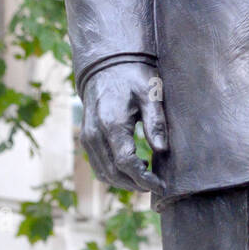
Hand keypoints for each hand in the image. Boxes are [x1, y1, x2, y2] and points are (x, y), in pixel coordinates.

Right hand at [80, 62, 167, 200]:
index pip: (126, 163)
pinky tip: (131, 170)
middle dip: (135, 184)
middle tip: (156, 185)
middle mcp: (95, 134)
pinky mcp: (86, 138)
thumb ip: (156, 122)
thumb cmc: (132, 77)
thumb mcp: (150, 93)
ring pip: (104, 173)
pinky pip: (97, 165)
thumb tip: (162, 151)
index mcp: (112, 124)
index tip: (161, 185)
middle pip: (114, 173)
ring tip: (145, 179)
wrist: (105, 65)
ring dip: (124, 182)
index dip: (144, 179)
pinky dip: (113, 174)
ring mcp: (87, 138)